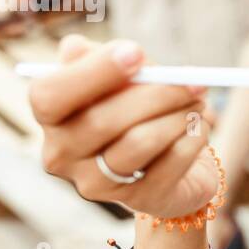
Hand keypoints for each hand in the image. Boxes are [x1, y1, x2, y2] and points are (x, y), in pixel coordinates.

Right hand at [28, 34, 219, 219]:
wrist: (171, 159)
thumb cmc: (138, 108)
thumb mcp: (120, 78)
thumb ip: (104, 59)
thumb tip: (89, 49)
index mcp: (50, 117)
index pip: (50, 96)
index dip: (93, 72)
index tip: (136, 53)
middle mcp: (62, 155)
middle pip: (103, 121)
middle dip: (156, 94)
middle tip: (192, 81)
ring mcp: (98, 184)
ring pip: (140, 142)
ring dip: (179, 115)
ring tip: (198, 102)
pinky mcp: (140, 199)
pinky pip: (172, 161)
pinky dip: (194, 137)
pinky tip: (199, 127)